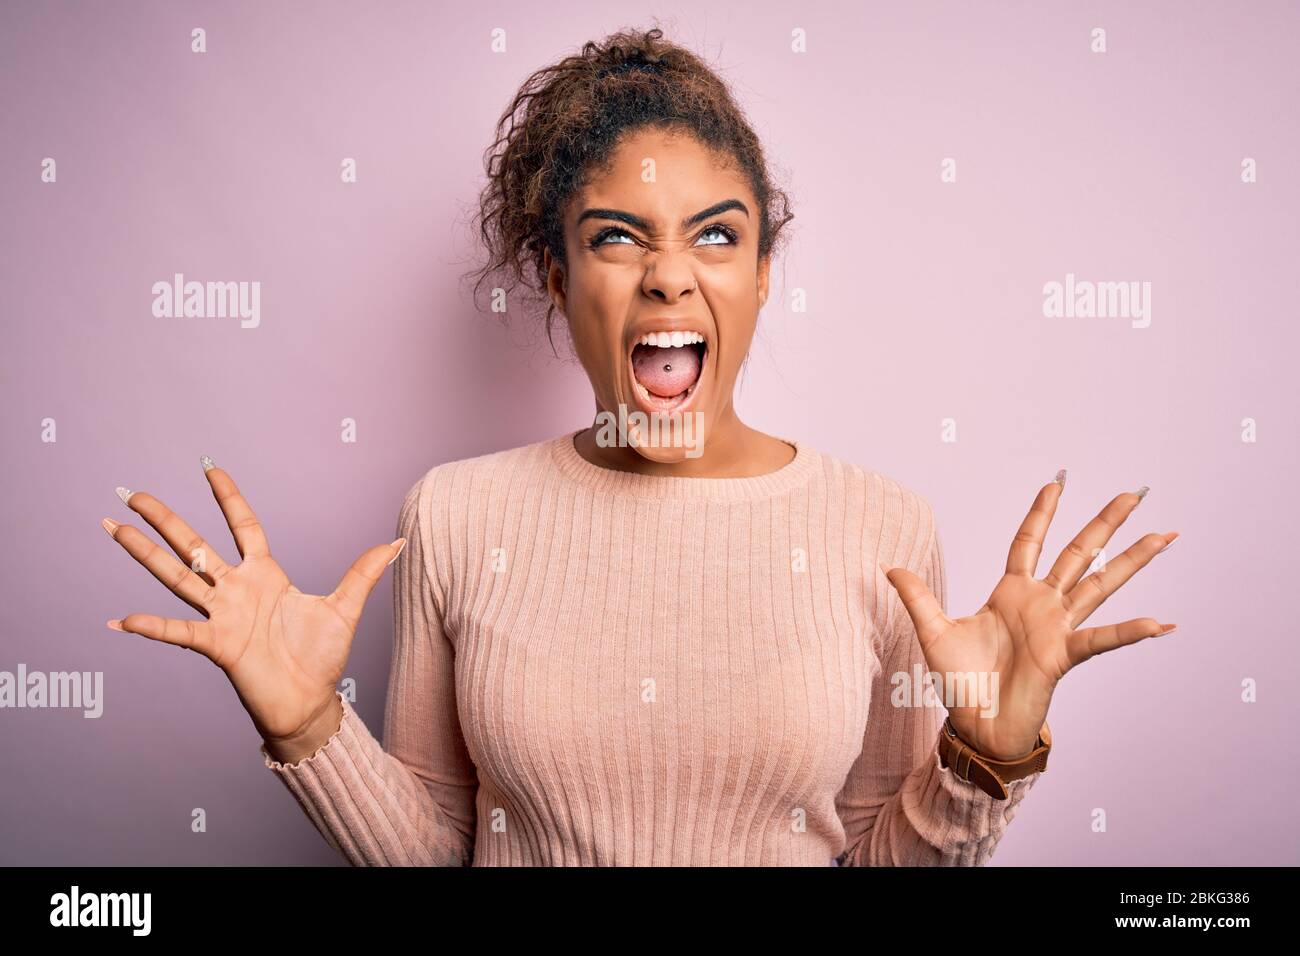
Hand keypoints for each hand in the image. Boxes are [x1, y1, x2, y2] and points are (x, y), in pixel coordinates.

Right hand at [102, 456, 405, 749]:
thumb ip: (365, 571)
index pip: (242, 525)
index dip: (227, 497)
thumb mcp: (346, 607)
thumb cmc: (322, 657)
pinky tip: (121, 620)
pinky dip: (152, 627)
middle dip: (164, 519)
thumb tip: (399, 542)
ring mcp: (223, 615)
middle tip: (131, 493)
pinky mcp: (218, 645)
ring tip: (113, 530)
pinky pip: (180, 632)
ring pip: (178, 577)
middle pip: (194, 544)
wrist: (311, 703)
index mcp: (265, 575)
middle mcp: (237, 590)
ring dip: (144, 555)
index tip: (208, 467)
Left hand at [881, 472, 1177, 761]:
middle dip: (1104, 522)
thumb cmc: (960, 682)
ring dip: (1132, 560)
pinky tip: (1159, 622)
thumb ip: (917, 597)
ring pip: (1100, 583)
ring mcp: (1057, 628)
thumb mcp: (932, 632)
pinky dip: (1129, 632)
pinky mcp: (1064, 656)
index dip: (1041, 513)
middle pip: (1077, 552)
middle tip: (1133, 492)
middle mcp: (1040, 604)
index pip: (1029, 542)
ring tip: (1165, 536)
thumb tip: (890, 569)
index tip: (1057, 482)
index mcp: (1010, 593)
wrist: (975, 725)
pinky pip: (1100, 639)